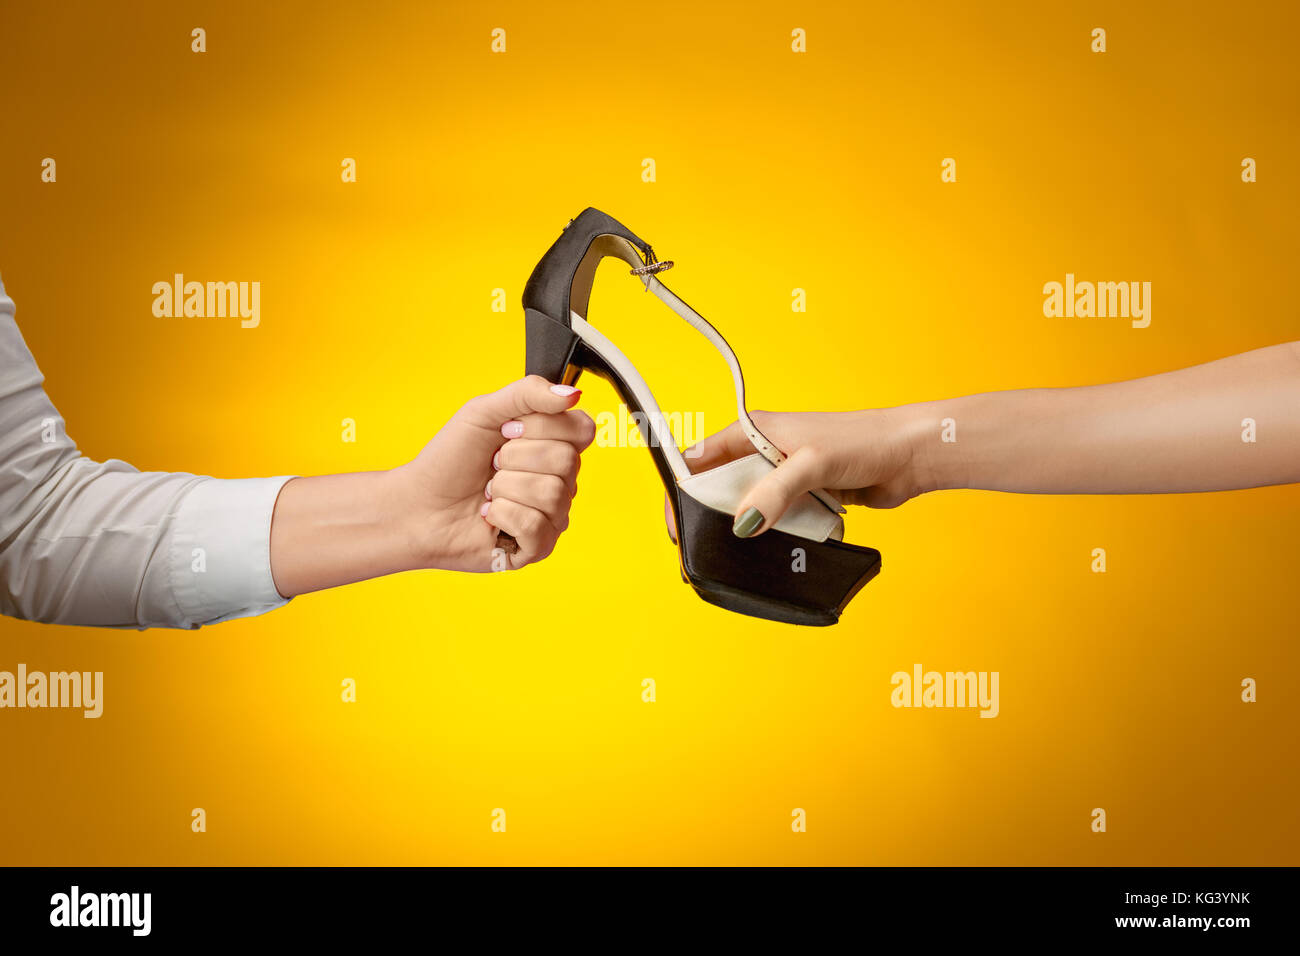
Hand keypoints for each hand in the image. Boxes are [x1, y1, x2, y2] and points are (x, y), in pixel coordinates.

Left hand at [392, 376, 594, 570]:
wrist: (417, 505)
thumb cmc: (449, 462)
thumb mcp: (483, 411)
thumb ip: (529, 393)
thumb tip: (573, 394)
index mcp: (553, 446)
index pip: (581, 429)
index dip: (541, 427)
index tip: (507, 431)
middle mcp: (559, 481)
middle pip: (567, 461)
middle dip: (515, 458)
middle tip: (492, 465)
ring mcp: (552, 515)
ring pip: (551, 494)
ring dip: (506, 489)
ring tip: (488, 492)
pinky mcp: (538, 546)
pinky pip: (536, 526)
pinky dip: (503, 516)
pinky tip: (489, 515)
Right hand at [670, 408, 929, 538]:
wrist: (908, 455)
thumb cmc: (862, 441)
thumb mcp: (810, 464)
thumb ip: (775, 493)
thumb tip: (743, 525)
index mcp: (754, 431)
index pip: (700, 460)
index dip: (682, 490)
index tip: (676, 523)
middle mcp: (764, 452)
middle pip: (721, 488)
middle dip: (711, 516)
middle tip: (702, 549)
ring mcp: (784, 476)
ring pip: (750, 507)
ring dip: (747, 528)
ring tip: (735, 556)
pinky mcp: (805, 497)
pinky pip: (777, 519)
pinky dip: (774, 534)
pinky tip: (773, 550)